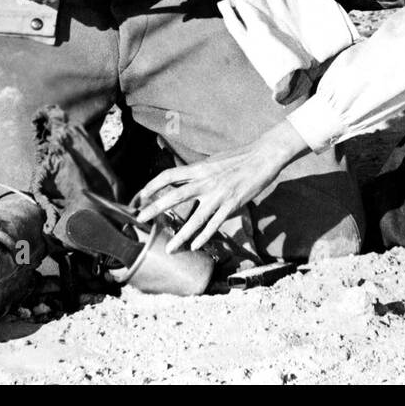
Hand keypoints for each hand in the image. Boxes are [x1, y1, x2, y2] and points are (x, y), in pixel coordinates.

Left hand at [135, 120, 306, 252]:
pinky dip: (204, 236)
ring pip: (195, 219)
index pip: (170, 175)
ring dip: (181, 235)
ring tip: (169, 249)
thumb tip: (185, 180)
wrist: (263, 157)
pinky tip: (195, 246)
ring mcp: (219, 194)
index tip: (142, 195)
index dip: (154, 184)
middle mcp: (206, 181)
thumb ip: (199, 172)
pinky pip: (215, 224)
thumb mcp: (214, 161)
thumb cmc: (239, 158)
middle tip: (141, 219)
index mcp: (200, 168)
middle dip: (156, 208)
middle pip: (175, 196)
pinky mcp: (232, 204)